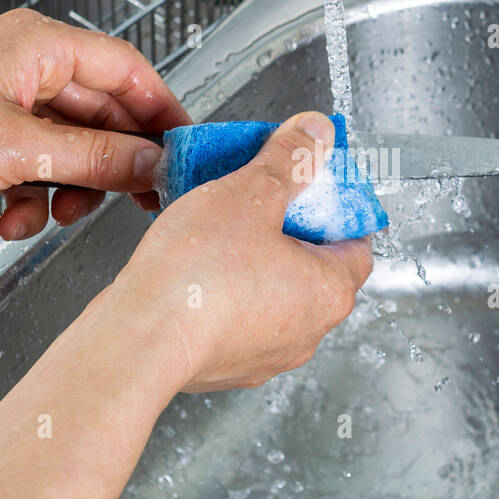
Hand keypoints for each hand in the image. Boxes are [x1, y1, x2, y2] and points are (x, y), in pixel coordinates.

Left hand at [0, 8, 189, 239]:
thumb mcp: (18, 149)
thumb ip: (95, 157)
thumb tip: (153, 163)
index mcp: (40, 46)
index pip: (128, 70)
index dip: (162, 111)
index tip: (184, 152)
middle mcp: (28, 67)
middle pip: (103, 114)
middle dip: (115, 163)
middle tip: (139, 202)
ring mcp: (7, 102)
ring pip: (71, 146)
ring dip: (72, 187)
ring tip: (57, 216)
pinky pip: (37, 164)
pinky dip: (35, 194)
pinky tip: (15, 219)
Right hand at [104, 112, 373, 393]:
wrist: (141, 338)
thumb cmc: (198, 275)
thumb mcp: (252, 192)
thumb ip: (290, 158)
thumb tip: (317, 133)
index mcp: (329, 291)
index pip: (357, 240)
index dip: (335, 205)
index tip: (311, 184)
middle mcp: (308, 331)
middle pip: (316, 266)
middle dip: (291, 229)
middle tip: (263, 199)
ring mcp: (267, 354)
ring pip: (275, 294)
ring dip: (257, 262)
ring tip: (224, 229)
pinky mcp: (227, 366)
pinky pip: (239, 318)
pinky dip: (228, 293)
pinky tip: (199, 267)